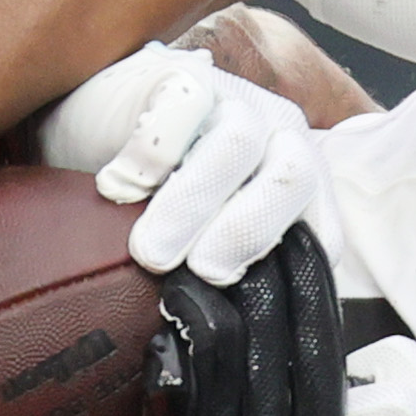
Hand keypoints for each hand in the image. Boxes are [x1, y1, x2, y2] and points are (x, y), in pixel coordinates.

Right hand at [35, 42, 327, 283]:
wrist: (94, 124)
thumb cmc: (149, 196)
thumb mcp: (195, 240)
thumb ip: (220, 273)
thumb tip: (222, 339)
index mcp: (293, 182)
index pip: (321, 235)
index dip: (284, 278)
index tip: (233, 309)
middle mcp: (276, 134)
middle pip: (291, 179)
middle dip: (244, 234)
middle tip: (197, 271)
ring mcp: (232, 98)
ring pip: (237, 144)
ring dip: (191, 206)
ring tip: (149, 250)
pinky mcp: (183, 76)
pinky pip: (182, 110)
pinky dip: (148, 157)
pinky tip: (118, 188)